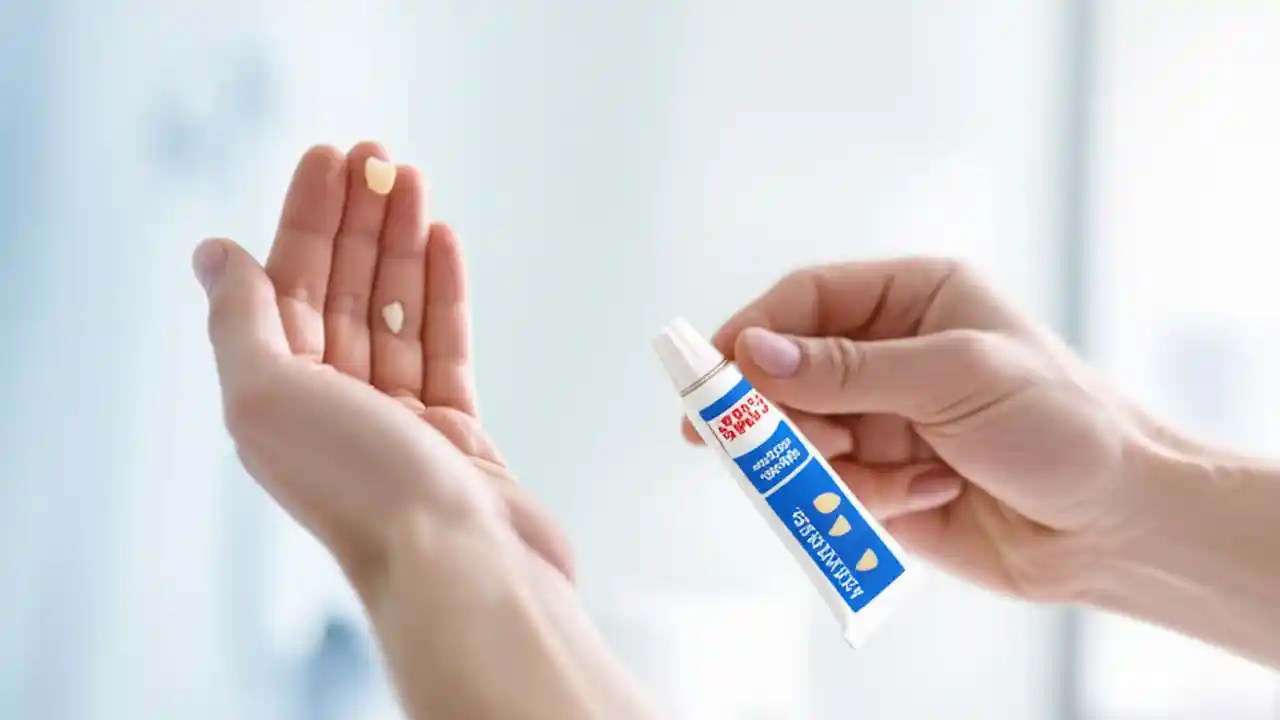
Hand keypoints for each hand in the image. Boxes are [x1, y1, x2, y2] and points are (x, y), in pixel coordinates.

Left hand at [196, 144, 570, 585]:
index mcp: (277, 398)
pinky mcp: (454, 432)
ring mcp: (398, 419)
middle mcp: (332, 406)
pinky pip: (444, 347)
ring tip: (416, 181)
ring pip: (396, 311)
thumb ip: (241, 320)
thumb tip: (214, 252)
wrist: (461, 566)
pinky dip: (442, 293)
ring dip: (402, 243)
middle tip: (379, 155)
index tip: (331, 157)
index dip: (306, 217)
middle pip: (344, 291)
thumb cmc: (360, 487)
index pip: (289, 286)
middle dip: (358, 219)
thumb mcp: (267, 394)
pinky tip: (445, 243)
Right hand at [683, 259, 1150, 601]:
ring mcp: (882, 419)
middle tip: (775, 445)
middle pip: (785, 372)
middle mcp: (890, 354)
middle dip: (781, 413)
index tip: (711, 376)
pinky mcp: (881, 481)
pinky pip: (828, 489)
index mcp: (913, 299)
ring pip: (798, 437)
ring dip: (830, 465)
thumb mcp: (955, 378)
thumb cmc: (1060, 425)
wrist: (1117, 528)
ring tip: (889, 478)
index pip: (805, 299)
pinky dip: (866, 500)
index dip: (751, 332)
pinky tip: (928, 497)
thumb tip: (752, 354)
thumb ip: (848, 369)